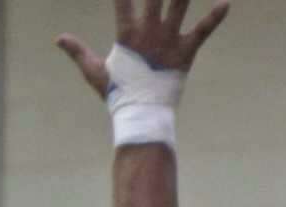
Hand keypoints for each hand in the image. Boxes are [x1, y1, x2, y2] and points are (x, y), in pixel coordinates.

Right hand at [57, 0, 229, 99]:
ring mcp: (169, 39)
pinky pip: (203, 30)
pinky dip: (215, 17)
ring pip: (180, 2)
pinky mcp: (186, 52)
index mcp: (128, 32)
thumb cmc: (117, 94)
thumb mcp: (94, 71)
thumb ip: (77, 51)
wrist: (142, 116)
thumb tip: (58, 39)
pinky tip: (226, 4)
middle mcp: (149, 30)